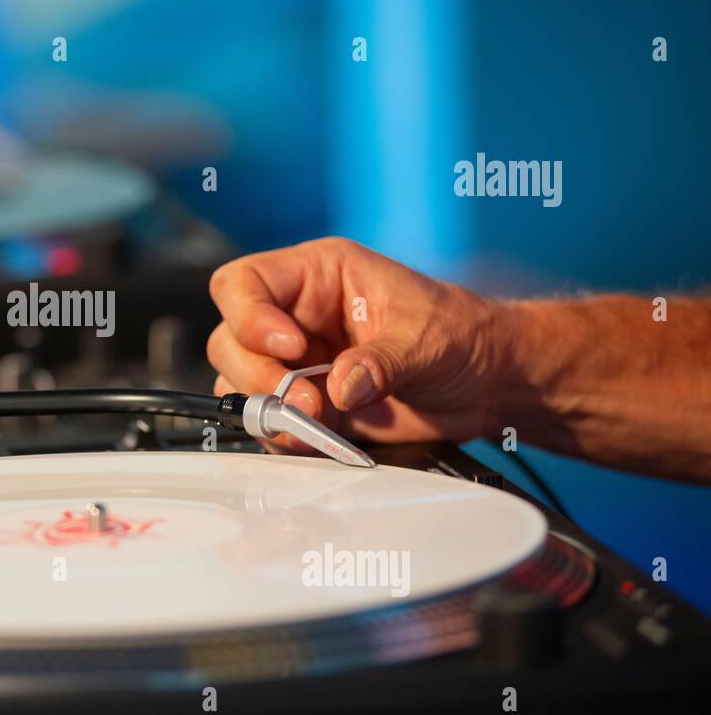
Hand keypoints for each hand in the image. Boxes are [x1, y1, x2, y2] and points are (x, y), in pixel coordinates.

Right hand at [207, 237, 504, 449]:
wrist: (485, 384)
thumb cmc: (460, 334)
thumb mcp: (427, 337)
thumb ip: (381, 361)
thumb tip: (340, 387)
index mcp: (316, 276)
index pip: (243, 283)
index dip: (250, 316)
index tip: (292, 347)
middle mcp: (294, 317)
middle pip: (229, 340)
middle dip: (259, 376)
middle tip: (307, 401)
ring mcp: (294, 364)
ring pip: (237, 384)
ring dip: (266, 410)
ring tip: (317, 423)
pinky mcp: (304, 406)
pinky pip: (266, 423)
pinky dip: (283, 437)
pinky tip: (319, 438)